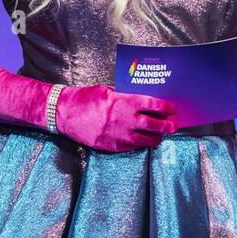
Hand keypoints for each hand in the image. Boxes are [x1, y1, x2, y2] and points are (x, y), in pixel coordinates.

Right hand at [54, 84, 177, 151]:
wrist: (63, 113)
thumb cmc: (85, 98)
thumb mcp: (107, 90)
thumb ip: (125, 96)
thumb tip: (142, 101)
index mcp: (124, 102)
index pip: (152, 105)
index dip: (165, 108)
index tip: (172, 109)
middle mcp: (124, 120)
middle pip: (153, 125)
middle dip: (166, 126)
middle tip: (173, 126)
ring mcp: (117, 135)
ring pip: (145, 140)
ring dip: (156, 138)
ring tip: (160, 136)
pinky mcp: (110, 146)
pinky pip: (131, 147)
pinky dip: (140, 144)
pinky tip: (144, 142)